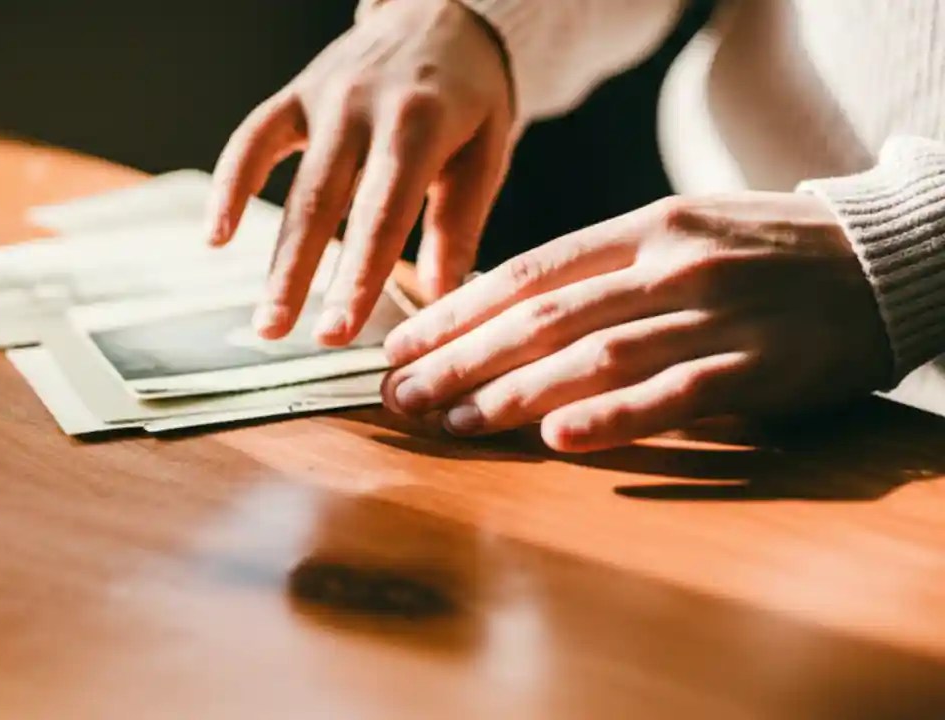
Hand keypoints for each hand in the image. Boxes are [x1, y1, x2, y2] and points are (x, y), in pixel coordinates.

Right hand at [205, 0, 513, 345]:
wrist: (440, 12)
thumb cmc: (469, 94)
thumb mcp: (486, 150)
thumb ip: (459, 223)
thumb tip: (441, 298)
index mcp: (418, 123)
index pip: (382, 213)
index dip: (358, 276)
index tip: (340, 332)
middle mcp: (362, 108)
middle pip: (323, 203)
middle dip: (300, 275)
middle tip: (282, 335)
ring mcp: (321, 98)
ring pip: (288, 185)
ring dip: (271, 256)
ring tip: (264, 319)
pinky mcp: (293, 96)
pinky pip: (251, 141)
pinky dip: (228, 186)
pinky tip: (215, 237)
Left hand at [381, 192, 892, 451]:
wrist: (883, 257)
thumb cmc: (762, 252)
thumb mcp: (679, 232)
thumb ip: (601, 270)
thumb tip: (506, 311)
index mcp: (642, 228)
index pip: (528, 273)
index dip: (457, 311)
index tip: (403, 344)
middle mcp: (669, 265)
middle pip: (544, 317)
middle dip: (461, 358)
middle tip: (402, 396)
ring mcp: (716, 315)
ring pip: (595, 356)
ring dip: (514, 393)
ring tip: (454, 422)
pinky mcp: (760, 367)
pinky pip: (676, 395)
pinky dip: (613, 418)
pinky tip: (557, 439)